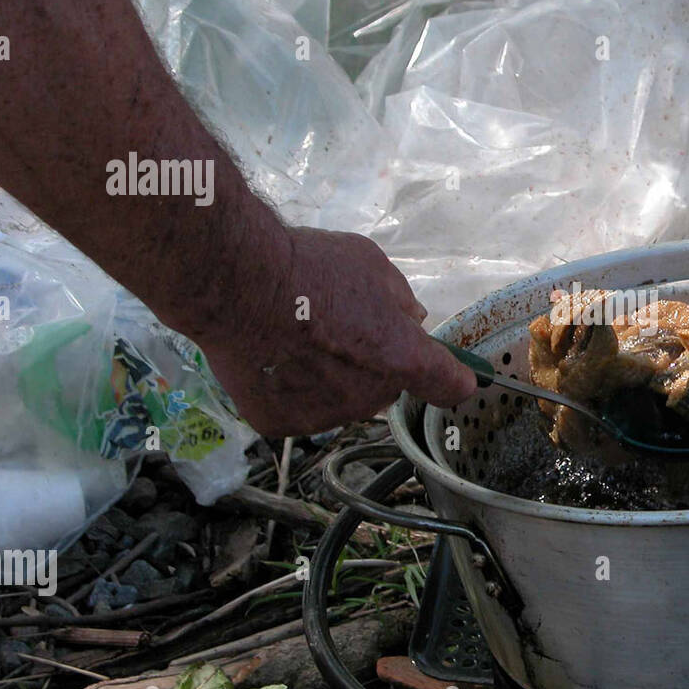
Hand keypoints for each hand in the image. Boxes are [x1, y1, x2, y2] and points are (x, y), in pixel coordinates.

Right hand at [193, 227, 475, 436]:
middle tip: (340, 328)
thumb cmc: (308, 266)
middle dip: (374, 364)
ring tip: (298, 338)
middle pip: (385, 387)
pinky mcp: (281, 424)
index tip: (454, 376)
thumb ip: (398, 299)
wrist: (234, 283)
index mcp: (402, 357)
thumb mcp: (371, 265)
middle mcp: (368, 397)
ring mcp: (323, 415)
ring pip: (340, 400)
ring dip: (331, 378)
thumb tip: (409, 319)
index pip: (449, 386)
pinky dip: (291, 389)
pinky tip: (273, 356)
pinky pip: (299, 407)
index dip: (454, 380)